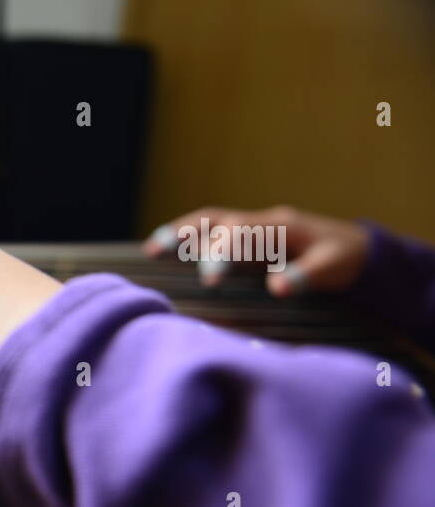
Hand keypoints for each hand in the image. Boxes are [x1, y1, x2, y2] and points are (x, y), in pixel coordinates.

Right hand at [143, 205, 368, 296]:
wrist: (355, 249)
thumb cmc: (343, 259)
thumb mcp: (333, 268)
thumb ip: (305, 277)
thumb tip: (276, 287)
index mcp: (279, 226)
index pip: (240, 233)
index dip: (220, 253)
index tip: (208, 279)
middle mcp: (260, 222)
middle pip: (215, 219)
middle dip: (184, 233)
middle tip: (154, 250)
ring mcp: (252, 228)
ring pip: (209, 223)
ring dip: (179, 233)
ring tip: (150, 250)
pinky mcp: (247, 239)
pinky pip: (212, 233)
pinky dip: (188, 240)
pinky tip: (167, 255)